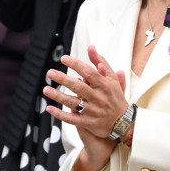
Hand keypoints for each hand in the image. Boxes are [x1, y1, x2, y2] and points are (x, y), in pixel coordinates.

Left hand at [43, 45, 128, 167]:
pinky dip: (60, 114)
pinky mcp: (88, 122)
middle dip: (63, 79)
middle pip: (79, 87)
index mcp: (104, 85)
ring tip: (46, 89)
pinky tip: (49, 108)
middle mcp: (98, 98)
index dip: (76, 65)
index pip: (89, 73)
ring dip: (58, 96)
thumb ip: (101, 63)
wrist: (123, 122)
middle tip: (50, 73)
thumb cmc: (115, 97)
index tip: (64, 58)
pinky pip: (72, 119)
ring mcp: (93, 111)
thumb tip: (91, 48)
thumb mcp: (112, 79)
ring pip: (73, 102)